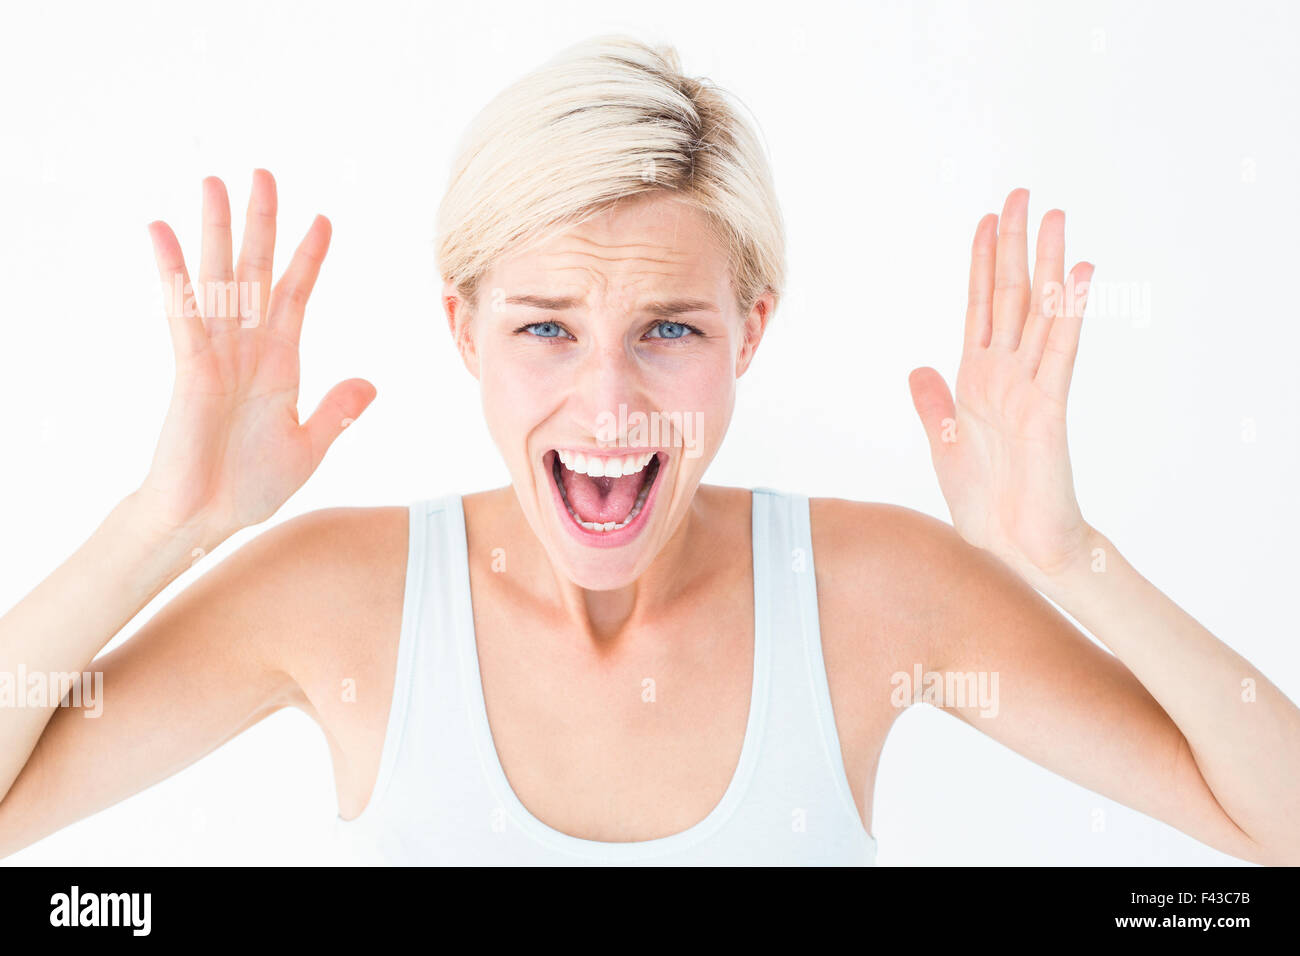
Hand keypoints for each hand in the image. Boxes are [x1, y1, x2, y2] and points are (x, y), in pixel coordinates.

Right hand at [136, 170, 375, 546]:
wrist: (207, 519)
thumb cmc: (250, 486)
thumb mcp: (308, 447)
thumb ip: (336, 412)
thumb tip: (370, 384)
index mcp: (279, 363)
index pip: (295, 296)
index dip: (308, 258)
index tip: (323, 220)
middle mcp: (247, 348)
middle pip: (256, 272)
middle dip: (261, 224)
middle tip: (264, 173)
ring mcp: (216, 355)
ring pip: (219, 280)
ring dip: (218, 232)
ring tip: (215, 182)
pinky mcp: (191, 369)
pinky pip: (184, 315)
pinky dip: (175, 276)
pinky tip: (164, 235)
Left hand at [908, 188, 1094, 580]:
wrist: (1014, 547)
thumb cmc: (987, 504)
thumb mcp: (945, 445)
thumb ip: (934, 404)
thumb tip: (919, 367)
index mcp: (977, 380)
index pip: (981, 307)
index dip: (982, 264)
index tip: (986, 221)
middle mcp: (1007, 373)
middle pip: (1013, 296)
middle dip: (1015, 245)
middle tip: (1021, 194)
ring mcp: (1032, 386)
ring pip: (1042, 312)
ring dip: (1049, 263)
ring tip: (1057, 216)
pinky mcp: (1050, 407)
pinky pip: (1061, 351)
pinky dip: (1069, 312)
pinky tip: (1079, 274)